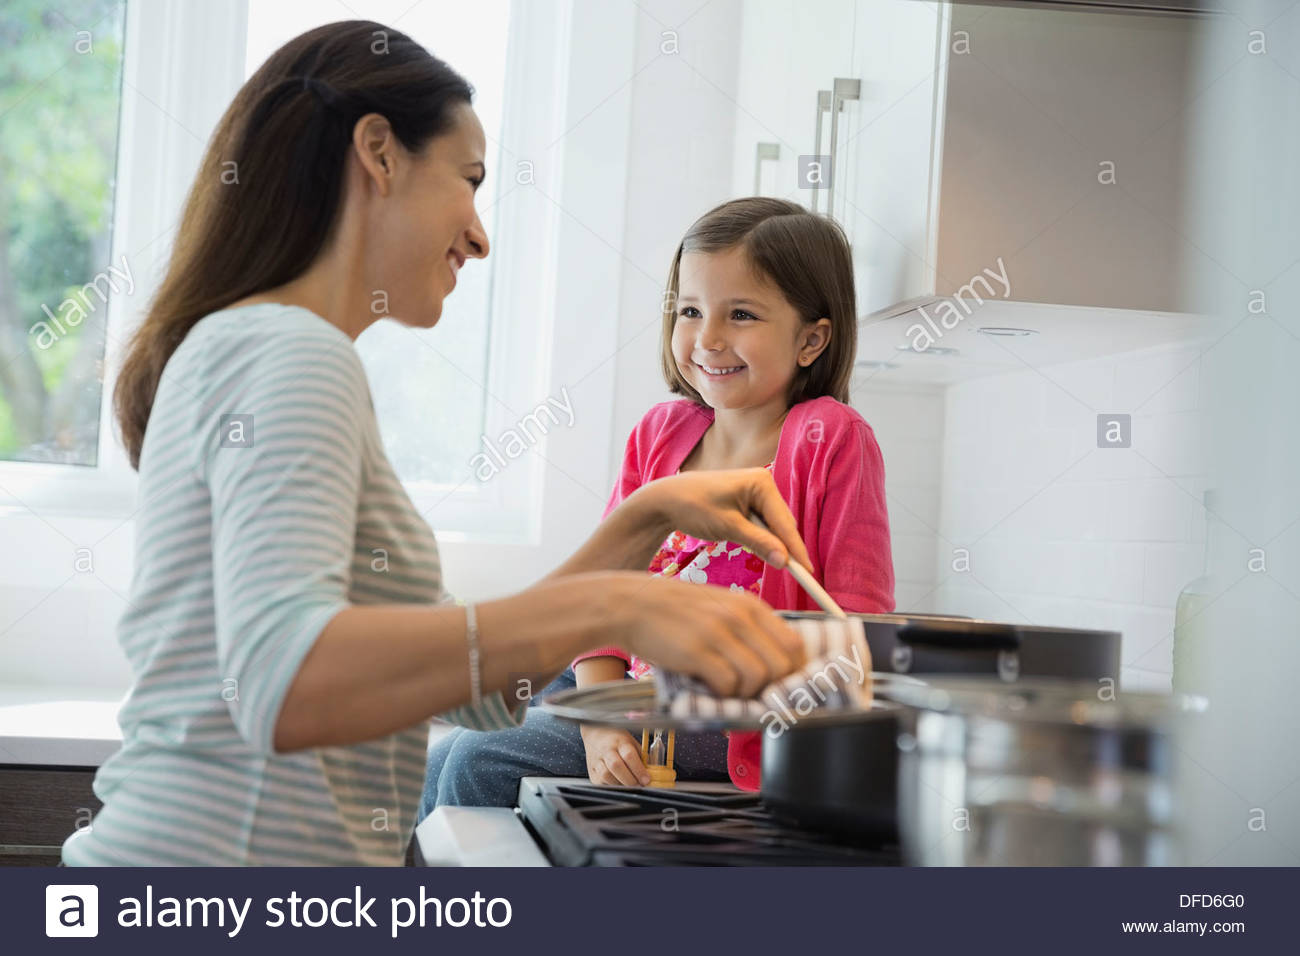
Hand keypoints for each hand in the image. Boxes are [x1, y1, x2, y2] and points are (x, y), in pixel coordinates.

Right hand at [580, 725, 649, 785]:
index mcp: (620, 742)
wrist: (597, 735)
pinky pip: (600, 783)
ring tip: (629, 787)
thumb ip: (641, 758)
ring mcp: (596, 761)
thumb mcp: (632, 743)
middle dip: (630, 780)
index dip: (639, 770)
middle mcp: (606, 750)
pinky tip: (618, 785)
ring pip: (606, 776)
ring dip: (620, 785)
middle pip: (616, 766)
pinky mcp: (591, 772)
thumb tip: (651, 774)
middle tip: (639, 786)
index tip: (646, 780)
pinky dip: (611, 787)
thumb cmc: (617, 740)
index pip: (629, 755)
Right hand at [602, 574, 804, 697]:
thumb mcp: (718, 607)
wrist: (629, 604)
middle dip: (771, 689)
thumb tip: (772, 665)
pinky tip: (709, 690)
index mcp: (750, 606)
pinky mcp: (697, 651)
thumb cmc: (673, 611)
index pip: (794, 645)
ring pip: (758, 678)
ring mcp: (719, 633)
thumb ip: (746, 629)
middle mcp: (740, 617)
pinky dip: (722, 695)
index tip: (780, 688)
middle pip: (782, 666)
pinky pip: (728, 684)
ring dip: (745, 695)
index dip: (793, 673)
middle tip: (752, 697)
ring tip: (727, 693)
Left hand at [631, 468, 812, 571]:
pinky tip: (761, 551)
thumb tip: (784, 561)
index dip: (796, 549)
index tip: (807, 571)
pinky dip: (761, 539)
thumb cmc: (693, 506)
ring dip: (772, 544)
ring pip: (773, 526)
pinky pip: (762, 524)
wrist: (666, 499)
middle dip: (786, 548)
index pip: (784, 522)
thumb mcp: (727, 527)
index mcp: (761, 482)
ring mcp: (756, 491)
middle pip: (782, 524)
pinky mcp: (748, 501)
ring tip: (781, 566)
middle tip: (800, 577)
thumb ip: (758, 543)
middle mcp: (763, 483)